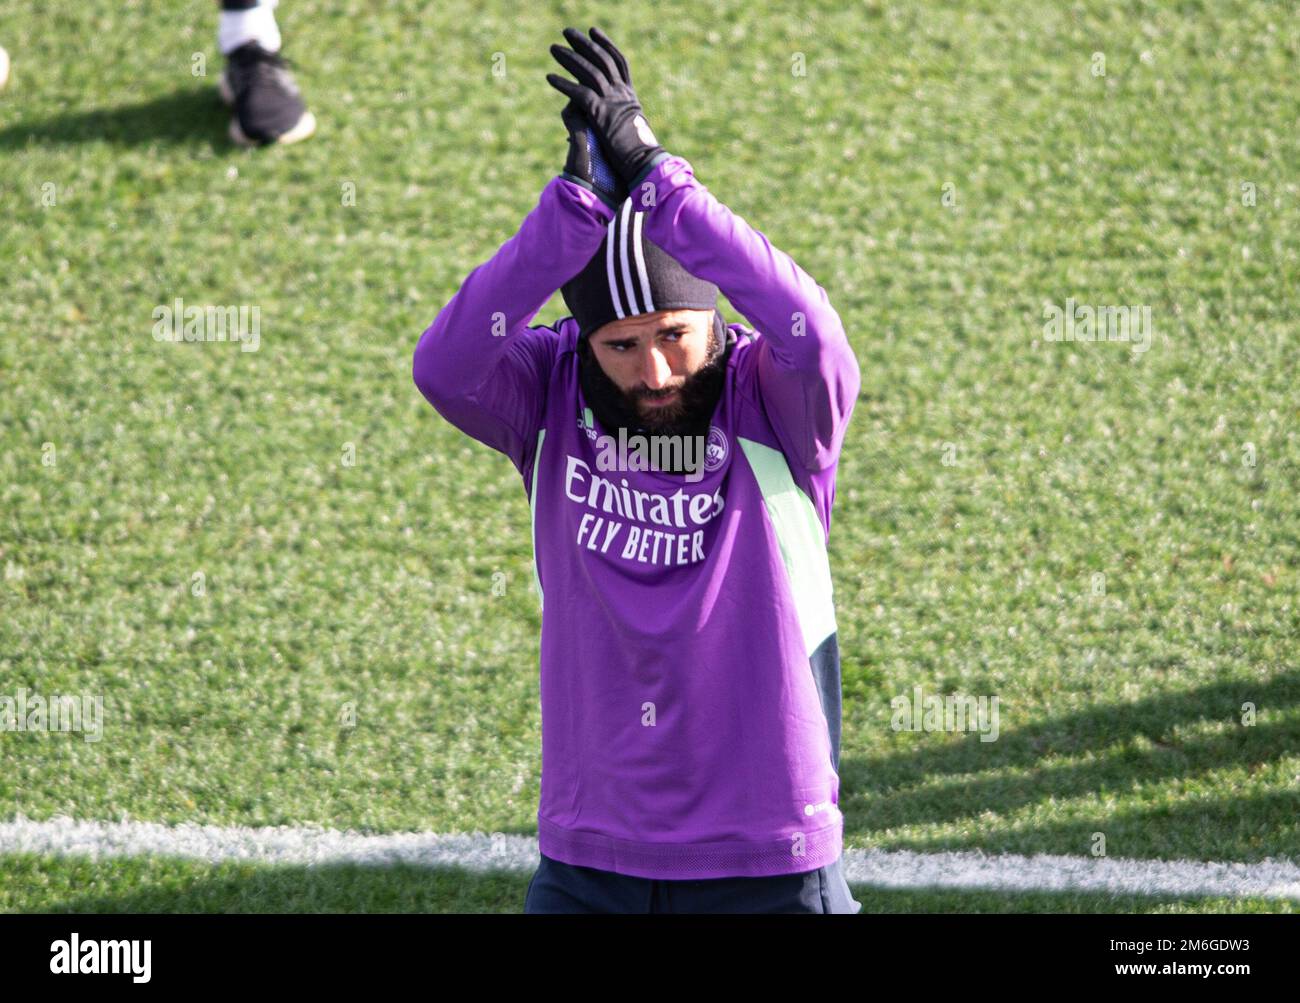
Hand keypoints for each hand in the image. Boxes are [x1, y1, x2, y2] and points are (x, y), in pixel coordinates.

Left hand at [546, 26, 669, 190]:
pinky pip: (579, 93)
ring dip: (570, 58)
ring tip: (554, 49)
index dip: (606, 45)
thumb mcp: (627, 131)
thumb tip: (596, 118)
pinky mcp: (602, 114)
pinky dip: (564, 84)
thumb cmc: (636, 156)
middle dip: (584, 44)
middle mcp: (623, 95)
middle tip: (567, 32)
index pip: (619, 62)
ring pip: (589, 72)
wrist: (643, 166)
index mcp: (630, 97)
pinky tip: (550, 78)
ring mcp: (613, 103)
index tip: (593, 32)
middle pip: (602, 60)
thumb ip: (613, 119)